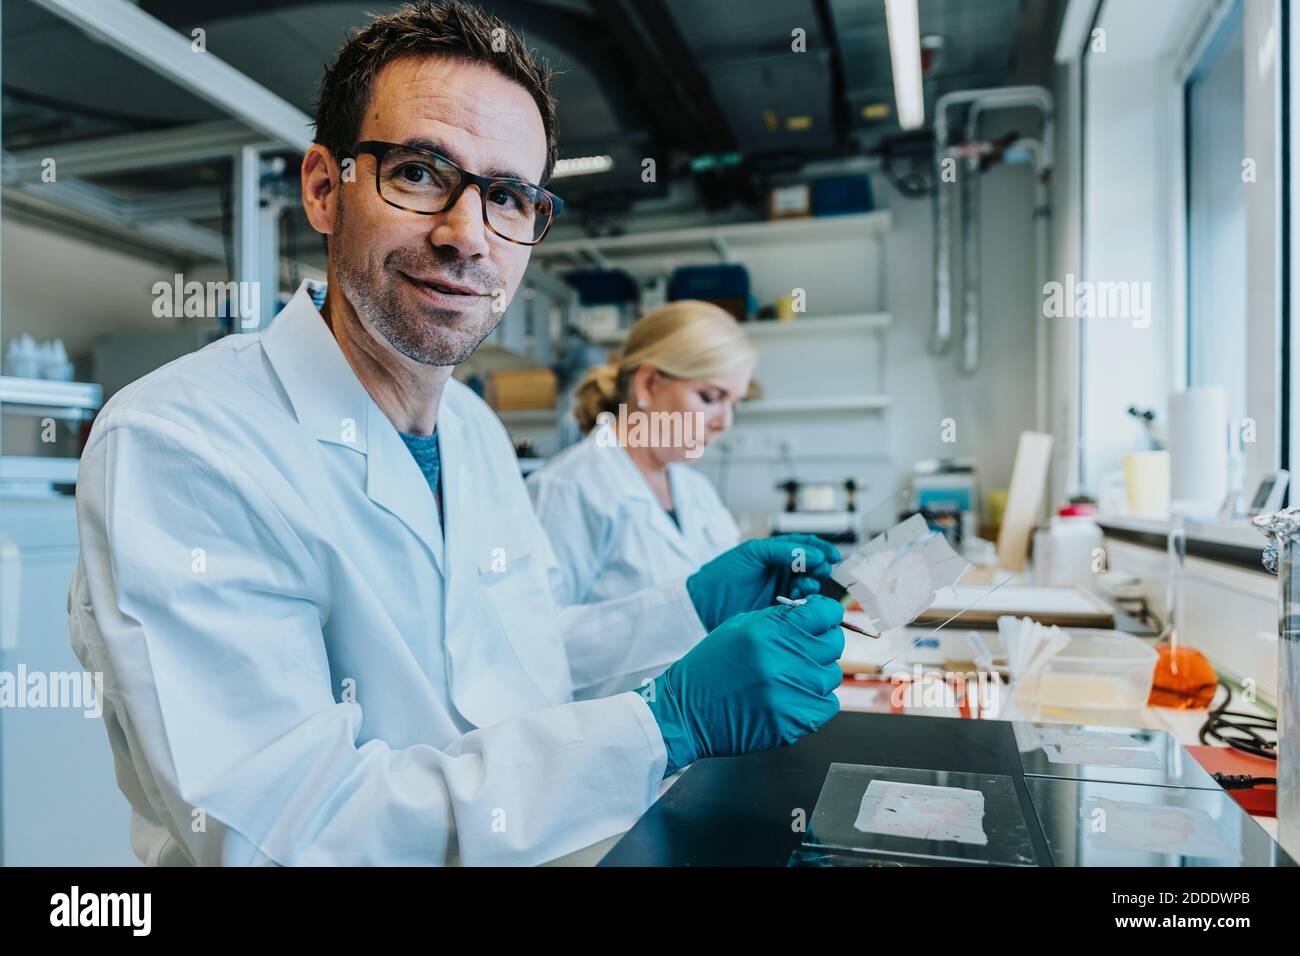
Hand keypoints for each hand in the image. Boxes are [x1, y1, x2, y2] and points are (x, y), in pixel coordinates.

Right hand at [642, 595, 844, 775]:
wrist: (686, 712)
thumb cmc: (710, 667)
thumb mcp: (738, 628)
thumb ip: (778, 619)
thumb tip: (814, 613)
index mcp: (768, 632)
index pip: (826, 613)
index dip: (827, 614)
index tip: (822, 619)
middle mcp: (783, 660)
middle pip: (834, 644)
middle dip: (822, 643)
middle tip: (803, 649)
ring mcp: (791, 693)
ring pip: (832, 675)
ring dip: (816, 674)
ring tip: (791, 677)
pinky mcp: (795, 721)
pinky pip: (828, 704)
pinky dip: (816, 700)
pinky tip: (794, 697)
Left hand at [686, 534, 840, 631]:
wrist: (704, 604)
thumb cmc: (724, 573)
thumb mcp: (753, 552)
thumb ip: (783, 550)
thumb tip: (814, 554)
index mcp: (775, 553)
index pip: (804, 546)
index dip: (819, 548)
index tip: (831, 554)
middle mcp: (781, 571)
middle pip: (811, 565)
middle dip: (820, 565)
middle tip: (821, 568)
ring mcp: (782, 591)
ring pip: (809, 584)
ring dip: (813, 582)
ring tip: (805, 583)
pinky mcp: (780, 610)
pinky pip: (801, 604)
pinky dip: (805, 599)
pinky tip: (800, 596)